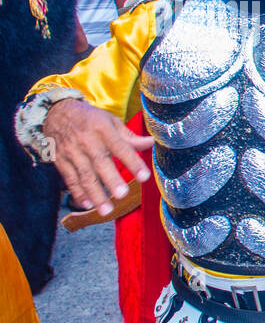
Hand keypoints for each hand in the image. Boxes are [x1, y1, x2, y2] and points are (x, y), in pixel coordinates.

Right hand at [43, 98, 152, 215]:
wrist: (55, 112)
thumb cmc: (90, 119)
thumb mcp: (110, 121)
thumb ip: (129, 137)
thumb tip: (151, 143)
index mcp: (103, 128)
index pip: (120, 147)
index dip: (133, 162)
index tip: (144, 177)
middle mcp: (86, 139)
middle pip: (100, 162)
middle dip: (111, 180)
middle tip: (122, 195)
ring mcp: (71, 150)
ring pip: (84, 175)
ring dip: (95, 193)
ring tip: (106, 210)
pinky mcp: (59, 160)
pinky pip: (69, 178)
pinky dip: (77, 193)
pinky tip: (87, 205)